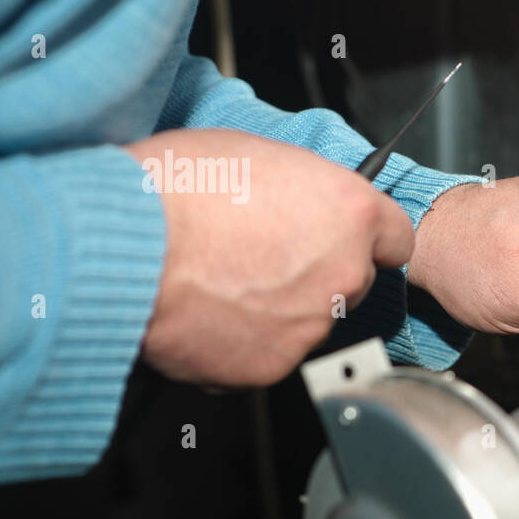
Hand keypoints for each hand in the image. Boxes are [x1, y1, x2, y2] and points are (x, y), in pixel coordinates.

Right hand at [128, 129, 414, 385]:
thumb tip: (302, 197)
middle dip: (319, 272)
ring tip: (226, 280)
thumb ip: (302, 186)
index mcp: (351, 213)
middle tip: (265, 255)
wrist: (123, 245)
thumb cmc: (175, 188)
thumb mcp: (256, 153)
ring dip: (281, 307)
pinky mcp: (273, 365)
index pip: (395, 237)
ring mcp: (311, 324)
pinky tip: (211, 310)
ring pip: (311, 320)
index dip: (365, 236)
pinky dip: (245, 340)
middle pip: (354, 281)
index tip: (346, 238)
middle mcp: (344, 273)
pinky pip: (269, 352)